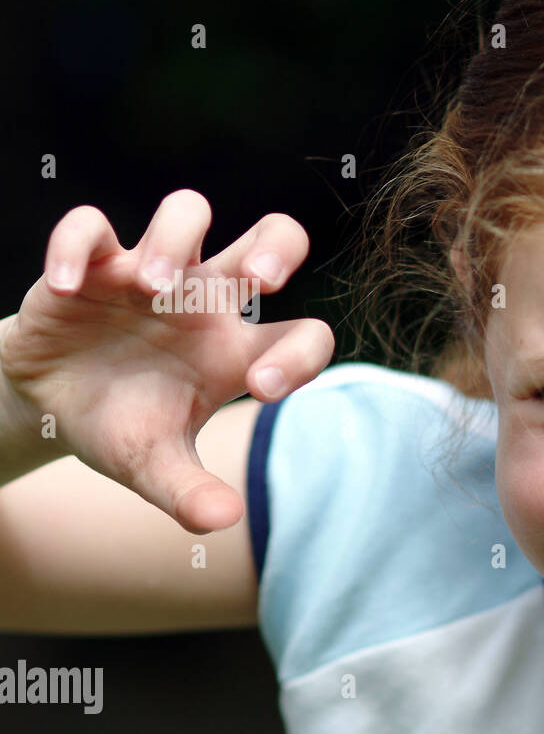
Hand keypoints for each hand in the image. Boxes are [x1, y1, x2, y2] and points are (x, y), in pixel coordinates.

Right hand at [0, 189, 333, 532]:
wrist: (49, 406)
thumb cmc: (121, 427)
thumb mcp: (152, 467)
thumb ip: (188, 492)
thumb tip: (221, 520)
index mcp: (238, 350)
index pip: (305, 335)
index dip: (300, 354)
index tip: (260, 388)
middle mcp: (208, 302)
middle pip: (273, 237)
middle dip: (277, 244)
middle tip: (260, 277)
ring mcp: (151, 275)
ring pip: (187, 213)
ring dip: (174, 240)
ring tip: (151, 287)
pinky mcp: (92, 263)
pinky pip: (90, 226)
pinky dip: (77, 246)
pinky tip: (67, 287)